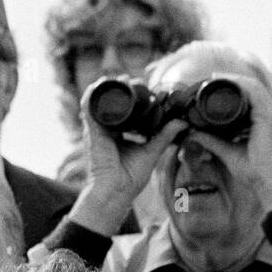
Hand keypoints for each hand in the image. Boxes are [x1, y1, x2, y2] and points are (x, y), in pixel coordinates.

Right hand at [69, 81, 182, 235]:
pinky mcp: (92, 131)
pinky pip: (89, 107)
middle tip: (140, 82)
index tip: (152, 91)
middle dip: (127, 89)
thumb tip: (182, 122)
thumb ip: (164, 136)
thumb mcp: (151, 152)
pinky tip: (103, 82)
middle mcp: (109, 130)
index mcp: (121, 135)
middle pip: (117, 102)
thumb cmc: (130, 179)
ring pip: (104, 101)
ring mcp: (99, 129)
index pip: (130, 111)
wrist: (115, 192)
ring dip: (112, 87)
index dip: (139, 99)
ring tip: (125, 79)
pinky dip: (93, 93)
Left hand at [187, 72, 271, 215]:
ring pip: (254, 86)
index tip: (215, 84)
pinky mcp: (270, 117)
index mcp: (265, 120)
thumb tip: (194, 134)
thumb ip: (213, 142)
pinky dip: (241, 85)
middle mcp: (271, 114)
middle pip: (253, 87)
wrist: (269, 185)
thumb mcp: (229, 153)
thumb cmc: (255, 173)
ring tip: (215, 77)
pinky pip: (256, 93)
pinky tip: (228, 82)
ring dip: (235, 79)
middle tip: (212, 78)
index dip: (235, 86)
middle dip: (233, 79)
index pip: (252, 95)